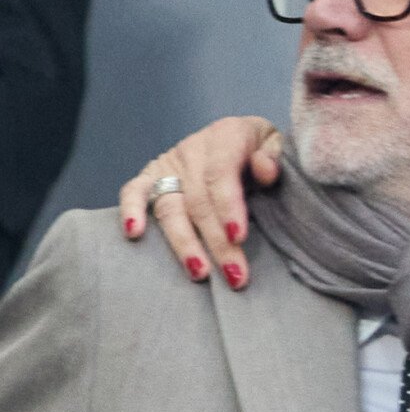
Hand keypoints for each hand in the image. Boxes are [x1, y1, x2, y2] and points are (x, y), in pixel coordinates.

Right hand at [119, 116, 283, 287]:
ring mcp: (170, 164)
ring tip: (200, 273)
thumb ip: (274, 155)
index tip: (238, 236)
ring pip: (170, 206)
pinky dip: (130, 211)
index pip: (220, 173)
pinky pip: (134, 191)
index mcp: (226, 136)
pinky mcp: (152, 176)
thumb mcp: (276, 143)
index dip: (227, 206)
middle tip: (234, 275)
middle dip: (217, 242)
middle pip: (198, 200)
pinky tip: (134, 234)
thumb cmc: (262, 149)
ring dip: (184, 243)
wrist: (243, 137)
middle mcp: (194, 149)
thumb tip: (265, 171)